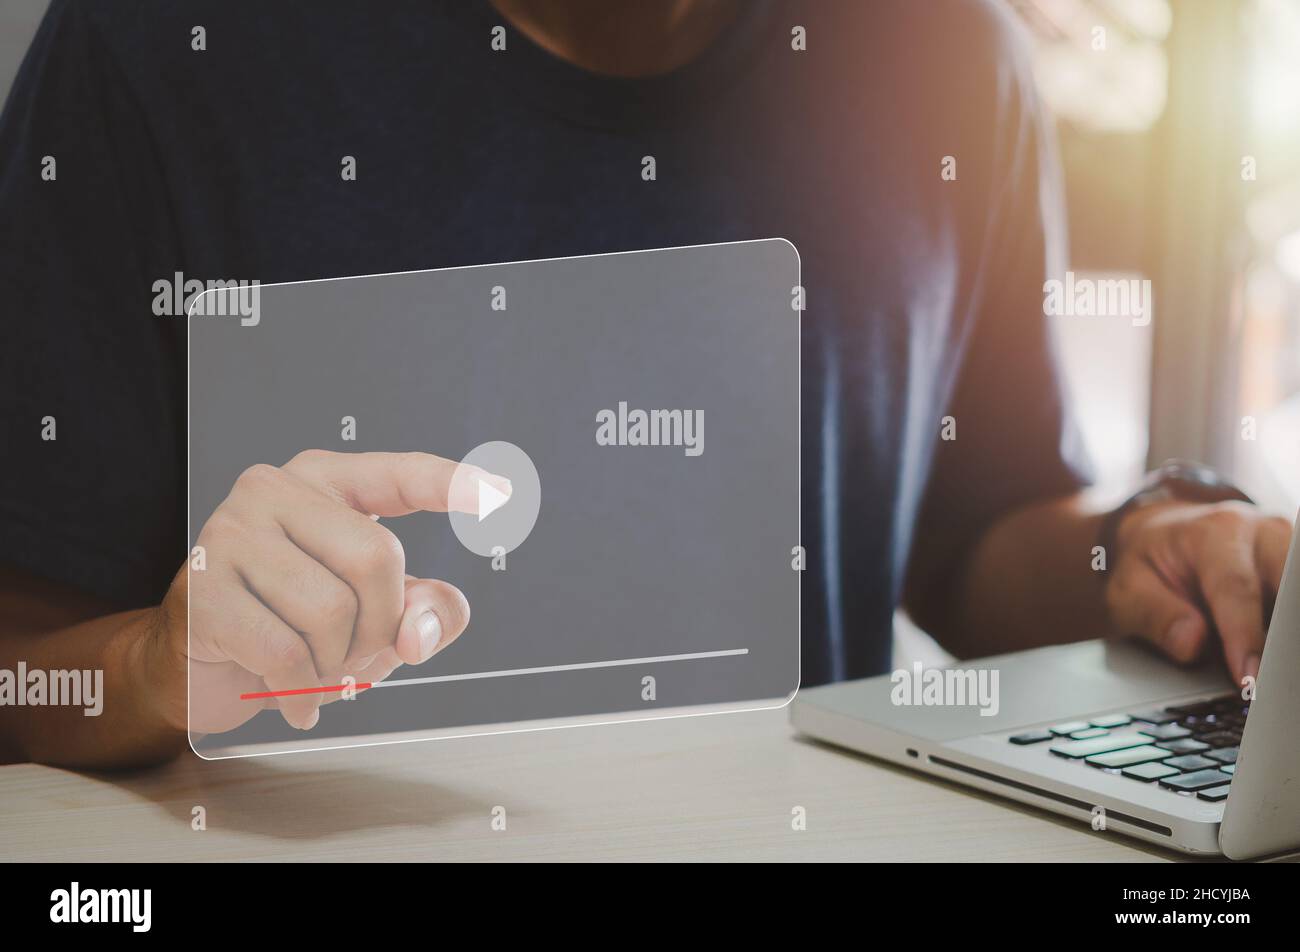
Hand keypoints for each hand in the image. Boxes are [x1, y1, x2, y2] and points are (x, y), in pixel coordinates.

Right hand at [151, 450, 509, 734]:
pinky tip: (296, 695)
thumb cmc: (292, 624)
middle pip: (376, 558)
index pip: (398, 475)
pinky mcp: (204, 589)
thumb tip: (419, 632)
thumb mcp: (375, 616)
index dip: (450, 484)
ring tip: (315, 666)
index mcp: (326, 481)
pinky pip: (285, 651)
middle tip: (356, 652)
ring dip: (336, 661)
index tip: (499, 494)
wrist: (192, 663)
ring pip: (331, 610)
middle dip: (380, 625)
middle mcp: (275, 490)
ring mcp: (231, 533)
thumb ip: (426, 611)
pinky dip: (301, 689)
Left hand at [1104, 500, 1292, 685]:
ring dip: (1286, 636)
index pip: (1237, 589)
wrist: (1163, 537)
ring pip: (1296, 598)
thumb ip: (1154, 614)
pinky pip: (1295, 604)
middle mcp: (1261, 534)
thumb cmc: (1149, 563)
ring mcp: (1286, 548)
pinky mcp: (1296, 569)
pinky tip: (1276, 657)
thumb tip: (1192, 643)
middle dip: (1282, 637)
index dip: (1244, 638)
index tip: (1248, 678)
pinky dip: (1287, 632)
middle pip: (1288, 590)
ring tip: (1274, 674)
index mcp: (1214, 532)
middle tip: (1272, 680)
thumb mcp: (1128, 588)